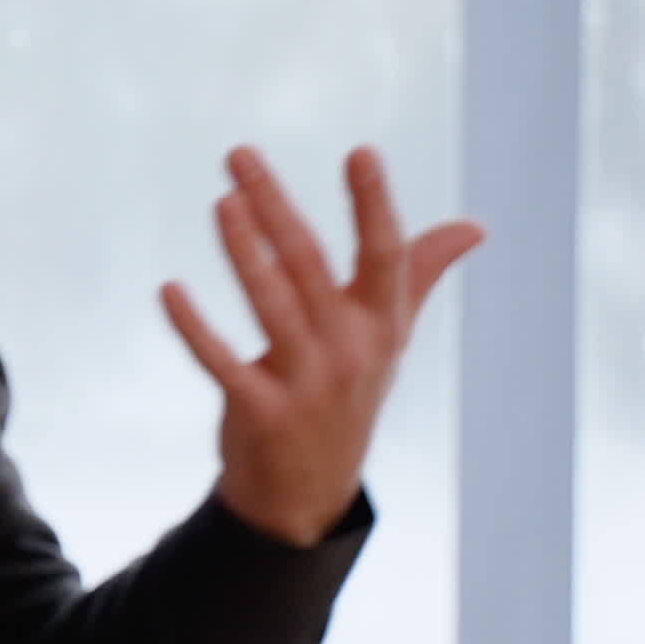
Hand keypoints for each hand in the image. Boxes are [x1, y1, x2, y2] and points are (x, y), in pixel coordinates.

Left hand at [160, 146, 481, 546]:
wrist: (311, 491)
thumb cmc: (348, 393)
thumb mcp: (388, 338)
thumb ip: (420, 274)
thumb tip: (475, 227)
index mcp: (381, 324)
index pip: (384, 255)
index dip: (373, 205)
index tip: (360, 153)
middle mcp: (348, 349)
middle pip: (308, 263)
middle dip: (275, 204)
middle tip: (238, 154)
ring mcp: (305, 382)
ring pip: (270, 303)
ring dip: (244, 250)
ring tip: (221, 201)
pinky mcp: (260, 411)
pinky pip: (223, 361)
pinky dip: (194, 327)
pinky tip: (169, 290)